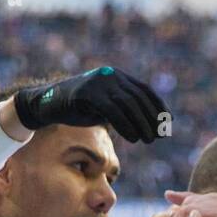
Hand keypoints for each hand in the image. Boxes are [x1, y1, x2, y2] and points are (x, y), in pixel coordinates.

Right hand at [12, 67, 167, 142]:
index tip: (168, 122)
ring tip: (148, 140)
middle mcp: (110, 76)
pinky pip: (113, 111)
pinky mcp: (88, 94)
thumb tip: (148, 122)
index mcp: (117, 76)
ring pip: (128, 104)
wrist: (48, 103)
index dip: (158, 106)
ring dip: (141, 124)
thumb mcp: (104, 105)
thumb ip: (123, 108)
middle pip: (138, 98)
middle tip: (159, 136)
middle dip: (152, 118)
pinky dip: (126, 126)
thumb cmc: (79, 108)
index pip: (144, 90)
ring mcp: (98, 83)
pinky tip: (133, 138)